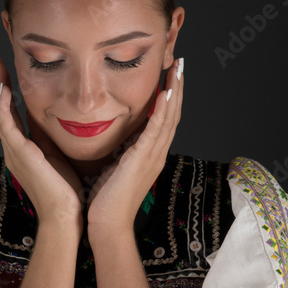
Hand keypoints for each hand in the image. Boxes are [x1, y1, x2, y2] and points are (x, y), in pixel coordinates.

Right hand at [0, 54, 83, 228]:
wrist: (64, 216)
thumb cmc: (65, 193)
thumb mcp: (57, 157)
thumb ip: (50, 139)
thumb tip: (53, 117)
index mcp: (22, 151)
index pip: (11, 116)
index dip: (8, 94)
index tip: (9, 73)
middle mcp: (13, 150)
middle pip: (0, 111)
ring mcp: (13, 151)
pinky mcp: (19, 153)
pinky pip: (6, 123)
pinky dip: (3, 103)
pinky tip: (4, 85)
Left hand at [86, 57, 183, 233]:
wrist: (107, 224)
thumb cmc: (107, 202)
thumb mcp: (115, 169)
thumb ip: (121, 153)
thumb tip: (118, 141)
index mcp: (150, 156)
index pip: (164, 120)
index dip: (170, 97)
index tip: (171, 75)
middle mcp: (156, 154)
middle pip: (173, 114)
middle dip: (178, 88)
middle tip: (181, 63)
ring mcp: (152, 157)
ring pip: (169, 118)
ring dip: (175, 91)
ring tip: (178, 69)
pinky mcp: (142, 159)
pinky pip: (156, 130)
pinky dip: (163, 110)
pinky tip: (166, 92)